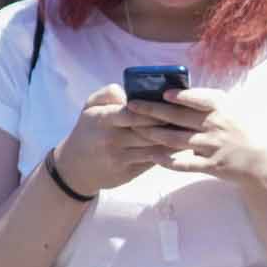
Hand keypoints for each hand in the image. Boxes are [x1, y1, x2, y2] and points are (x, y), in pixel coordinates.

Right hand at [50, 86, 180, 195]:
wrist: (75, 167)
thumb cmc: (88, 130)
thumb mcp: (89, 107)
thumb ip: (107, 94)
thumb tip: (127, 92)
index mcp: (102, 120)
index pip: (131, 113)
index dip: (152, 109)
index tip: (169, 103)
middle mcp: (111, 140)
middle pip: (146, 132)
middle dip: (168, 124)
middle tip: (189, 116)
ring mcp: (120, 158)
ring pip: (153, 148)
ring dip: (173, 141)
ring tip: (190, 131)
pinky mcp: (128, 173)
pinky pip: (152, 162)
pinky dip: (168, 154)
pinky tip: (181, 146)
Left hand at [137, 87, 266, 191]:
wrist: (256, 160)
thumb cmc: (236, 129)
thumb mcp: (228, 108)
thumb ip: (204, 99)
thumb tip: (174, 90)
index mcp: (221, 108)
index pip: (199, 99)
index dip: (181, 97)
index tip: (162, 93)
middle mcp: (216, 126)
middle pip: (179, 118)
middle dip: (153, 111)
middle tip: (133, 106)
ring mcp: (213, 147)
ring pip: (177, 140)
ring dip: (154, 134)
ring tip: (136, 129)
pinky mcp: (211, 166)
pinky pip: (185, 164)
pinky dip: (168, 161)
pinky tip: (153, 157)